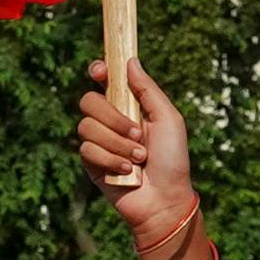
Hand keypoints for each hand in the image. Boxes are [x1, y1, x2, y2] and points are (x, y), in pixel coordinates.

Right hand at [78, 58, 202, 259]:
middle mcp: (111, 121)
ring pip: (86, 126)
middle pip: (89, 101)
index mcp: (130, 105)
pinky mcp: (91, 163)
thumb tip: (130, 60)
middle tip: (138, 135)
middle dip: (114, 118)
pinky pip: (87, 150)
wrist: (164, 199)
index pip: (104, 80)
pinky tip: (127, 172)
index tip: (100, 71)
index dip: (98, 71)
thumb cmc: (173, 159)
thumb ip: (148, 90)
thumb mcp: (168, 119)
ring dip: (116, 144)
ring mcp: (99, 141)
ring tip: (138, 159)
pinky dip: (111, 160)